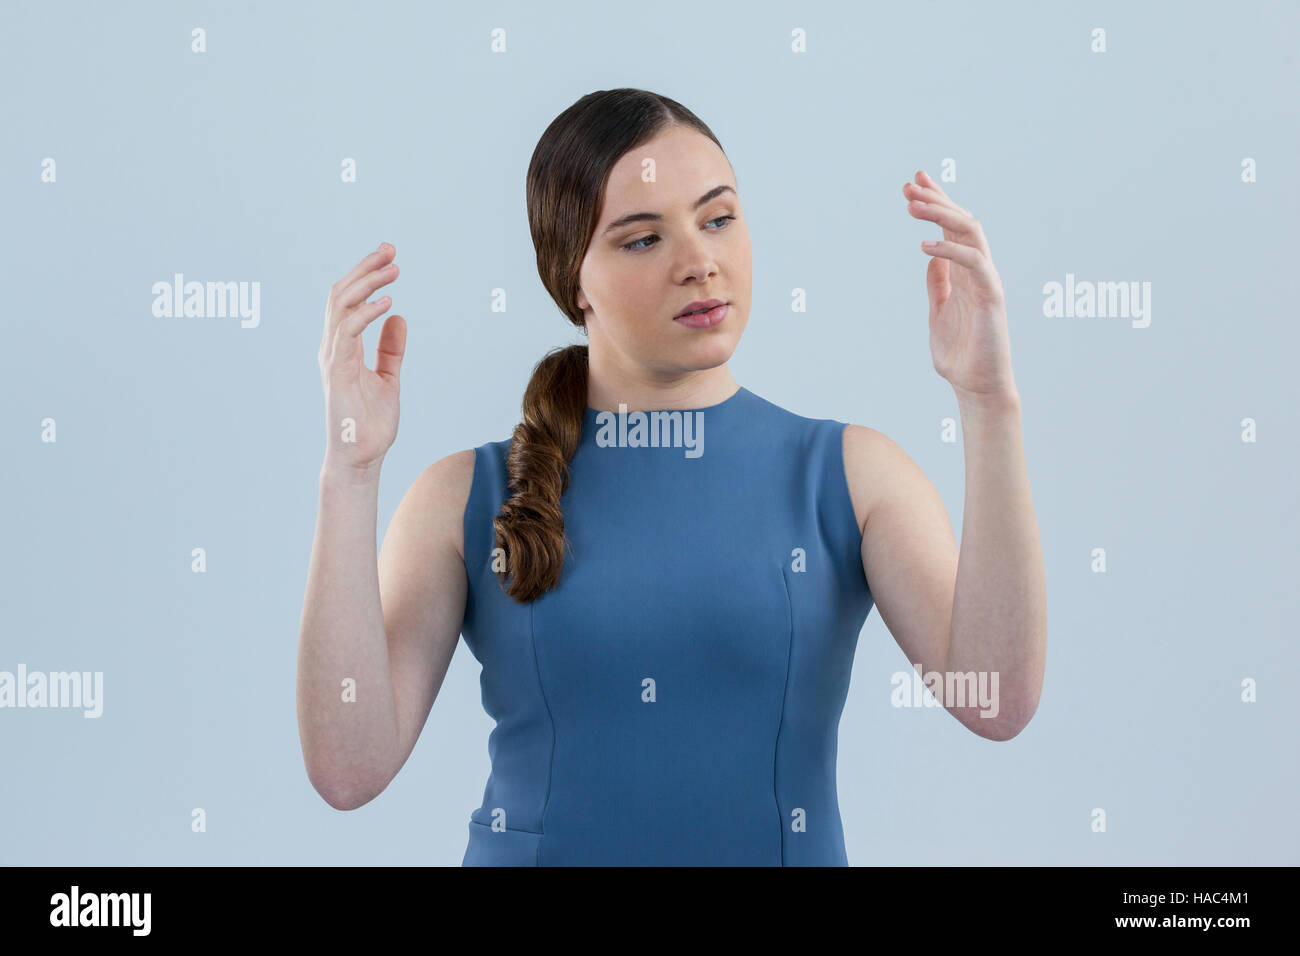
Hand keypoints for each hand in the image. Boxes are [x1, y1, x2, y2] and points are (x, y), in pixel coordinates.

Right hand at [318, 242, 406, 473]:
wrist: (362, 456)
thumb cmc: (371, 422)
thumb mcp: (388, 377)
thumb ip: (391, 349)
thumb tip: (397, 317)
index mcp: (343, 346)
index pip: (349, 300)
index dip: (366, 275)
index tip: (388, 256)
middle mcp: (333, 347)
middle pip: (342, 294)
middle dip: (365, 268)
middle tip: (390, 248)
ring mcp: (332, 357)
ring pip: (341, 306)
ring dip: (367, 283)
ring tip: (393, 269)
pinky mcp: (336, 371)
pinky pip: (348, 333)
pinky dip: (366, 313)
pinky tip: (387, 303)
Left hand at [904, 170, 1016, 402]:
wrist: (976, 386)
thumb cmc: (960, 354)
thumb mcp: (939, 311)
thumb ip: (937, 284)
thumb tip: (931, 257)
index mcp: (964, 273)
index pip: (951, 228)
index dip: (935, 202)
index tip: (914, 182)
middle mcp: (978, 271)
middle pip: (961, 222)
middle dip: (936, 199)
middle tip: (910, 185)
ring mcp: (986, 281)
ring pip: (970, 233)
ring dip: (942, 215)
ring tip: (913, 205)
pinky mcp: (991, 297)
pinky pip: (975, 263)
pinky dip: (950, 250)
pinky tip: (924, 246)